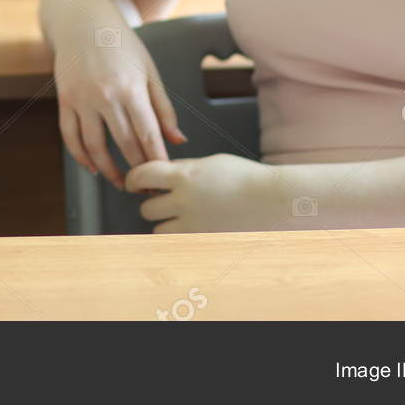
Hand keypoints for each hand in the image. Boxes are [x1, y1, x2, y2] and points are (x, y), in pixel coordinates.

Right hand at [54, 25, 185, 188]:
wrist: (84, 21)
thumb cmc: (122, 44)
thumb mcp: (149, 70)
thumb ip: (163, 108)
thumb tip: (177, 140)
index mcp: (131, 88)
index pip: (147, 134)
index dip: (156, 159)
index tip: (164, 175)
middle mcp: (105, 96)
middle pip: (124, 144)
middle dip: (137, 169)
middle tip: (146, 185)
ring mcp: (82, 99)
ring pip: (95, 146)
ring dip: (109, 170)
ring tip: (120, 183)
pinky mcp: (64, 100)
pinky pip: (70, 136)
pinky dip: (80, 156)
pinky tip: (92, 167)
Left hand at [125, 154, 291, 233]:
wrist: (271, 199)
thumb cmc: (244, 177)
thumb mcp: (209, 163)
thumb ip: (183, 168)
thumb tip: (161, 172)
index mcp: (185, 176)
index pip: (142, 175)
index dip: (133, 179)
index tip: (133, 183)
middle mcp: (185, 201)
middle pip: (147, 207)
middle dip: (151, 202)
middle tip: (161, 198)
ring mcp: (193, 224)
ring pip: (158, 229)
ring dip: (164, 221)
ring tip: (180, 213)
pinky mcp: (202, 240)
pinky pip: (176, 241)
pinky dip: (179, 235)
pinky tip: (192, 224)